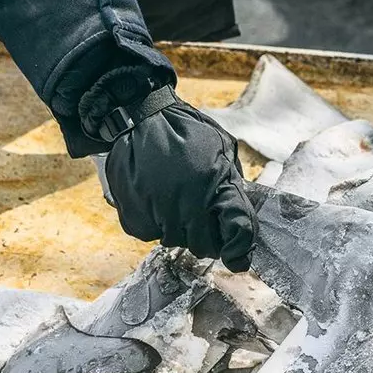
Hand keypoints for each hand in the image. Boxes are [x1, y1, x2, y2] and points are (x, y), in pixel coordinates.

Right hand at [102, 88, 256, 271]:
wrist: (142, 114)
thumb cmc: (188, 131)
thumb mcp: (222, 150)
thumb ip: (232, 185)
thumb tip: (240, 223)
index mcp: (215, 183)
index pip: (237, 230)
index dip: (240, 248)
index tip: (238, 258)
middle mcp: (186, 201)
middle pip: (202, 245)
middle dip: (204, 238)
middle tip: (199, 220)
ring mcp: (156, 208)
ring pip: (173, 240)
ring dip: (176, 228)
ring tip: (173, 202)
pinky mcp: (132, 212)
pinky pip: (147, 232)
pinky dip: (151, 222)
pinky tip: (153, 201)